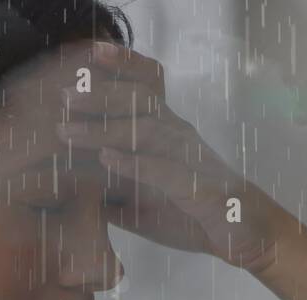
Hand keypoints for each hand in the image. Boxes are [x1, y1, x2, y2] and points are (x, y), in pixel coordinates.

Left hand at [56, 40, 292, 270]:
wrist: (243, 235)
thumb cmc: (193, 213)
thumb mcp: (142, 201)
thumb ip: (109, 191)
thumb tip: (72, 192)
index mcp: (165, 131)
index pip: (142, 87)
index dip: (118, 66)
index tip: (84, 57)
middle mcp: (178, 136)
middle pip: (138, 99)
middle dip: (98, 94)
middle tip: (62, 96)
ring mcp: (190, 158)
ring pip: (146, 130)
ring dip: (103, 130)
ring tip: (67, 133)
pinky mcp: (198, 187)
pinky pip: (165, 169)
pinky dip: (135, 164)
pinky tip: (108, 160)